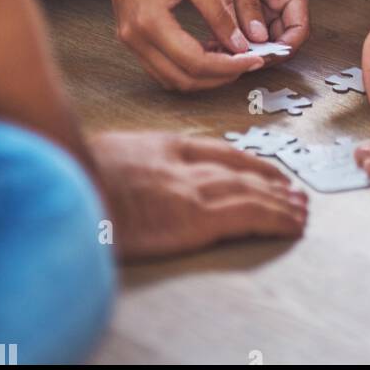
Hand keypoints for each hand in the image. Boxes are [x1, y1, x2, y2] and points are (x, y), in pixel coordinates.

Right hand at [89, 130, 307, 257]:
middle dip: (271, 181)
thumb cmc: (75, 177)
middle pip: (242, 170)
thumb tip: (131, 177)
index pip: (220, 151)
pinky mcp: (197, 218)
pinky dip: (276, 218)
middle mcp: (187, 164)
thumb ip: (132, 162)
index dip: (248, 162)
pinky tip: (292, 224)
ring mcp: (193, 190)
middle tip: (293, 191)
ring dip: (282, 201)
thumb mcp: (109, 156)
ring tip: (300, 209)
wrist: (69, 186)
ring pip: (252, 192)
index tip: (265, 169)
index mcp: (166, 146)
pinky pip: (249, 216)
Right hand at [101, 0, 271, 91]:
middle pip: (183, 79)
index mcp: (150, 23)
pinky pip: (161, 64)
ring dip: (203, 75)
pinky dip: (186, 66)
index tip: (255, 60)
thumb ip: (218, 12)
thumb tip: (240, 46)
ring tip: (233, 59)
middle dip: (219, 77)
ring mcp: (129, 38)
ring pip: (171, 77)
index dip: (230, 66)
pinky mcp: (130, 33)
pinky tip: (209, 51)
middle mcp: (135, 38)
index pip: (196, 63)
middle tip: (248, 64)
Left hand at [172, 0, 308, 51]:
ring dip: (240, 52)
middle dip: (260, 54)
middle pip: (277, 39)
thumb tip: (259, 39)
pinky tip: (209, 47)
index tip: (262, 57)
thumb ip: (248, 1)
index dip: (285, 46)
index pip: (298, 26)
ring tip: (218, 56)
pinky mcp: (230, 6)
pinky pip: (234, 34)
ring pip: (255, 41)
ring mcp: (251, 3)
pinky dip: (225, 44)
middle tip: (236, 62)